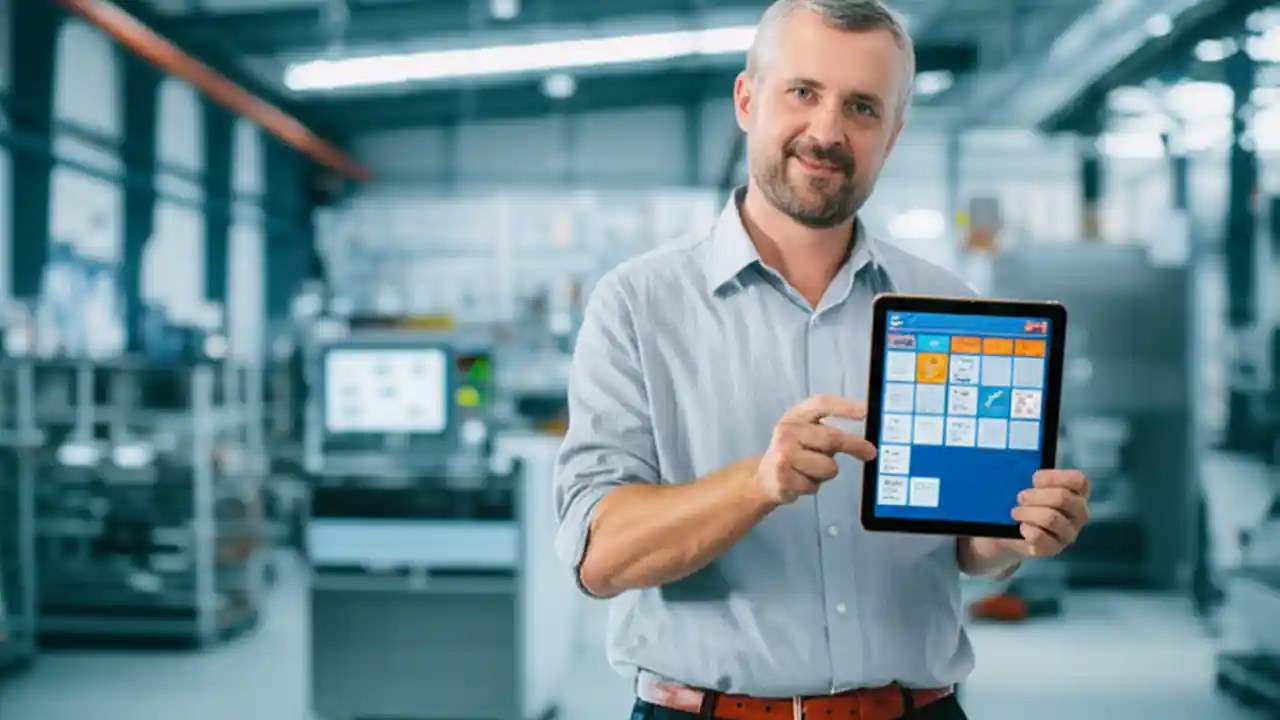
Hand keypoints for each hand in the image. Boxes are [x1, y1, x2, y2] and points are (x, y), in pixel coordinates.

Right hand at [752, 395, 877, 506]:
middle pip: (830, 438)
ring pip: (827, 467)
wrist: (764, 477)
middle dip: (855, 446)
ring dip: (827, 473)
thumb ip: (832, 434)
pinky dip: (813, 486)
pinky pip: (814, 485)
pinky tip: (800, 480)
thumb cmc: (795, 454)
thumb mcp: (809, 435)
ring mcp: (783, 454)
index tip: (866, 412)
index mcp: (796, 416)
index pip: (822, 404)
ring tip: (811, 470)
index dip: (845, 407)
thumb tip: (866, 444)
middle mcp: (787, 431)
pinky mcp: (782, 477)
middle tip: (870, 452)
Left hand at [995, 469, 1091, 557]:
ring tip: (1016, 512)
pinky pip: (1041, 538)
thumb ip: (1034, 478)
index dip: (1054, 477)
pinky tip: (1021, 528)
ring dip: (1028, 512)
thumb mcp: (1032, 485)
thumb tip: (1020, 467)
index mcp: (1078, 493)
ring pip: (1051, 518)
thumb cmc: (1027, 501)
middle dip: (1036, 495)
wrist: (1012, 530)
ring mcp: (1069, 533)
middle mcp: (1079, 513)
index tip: (1034, 479)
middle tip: (1021, 497)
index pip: (1079, 480)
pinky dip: (1027, 530)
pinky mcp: (1054, 548)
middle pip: (1062, 498)